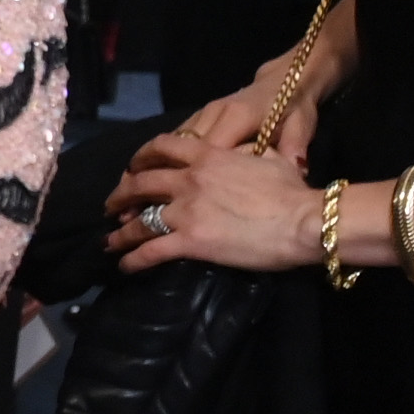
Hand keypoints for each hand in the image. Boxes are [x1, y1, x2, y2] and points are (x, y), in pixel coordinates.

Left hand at [103, 132, 317, 273]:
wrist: (304, 220)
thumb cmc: (292, 190)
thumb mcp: (267, 157)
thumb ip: (244, 154)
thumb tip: (241, 153)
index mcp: (206, 155)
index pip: (162, 147)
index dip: (141, 156)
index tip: (133, 166)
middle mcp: (188, 180)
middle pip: (141, 183)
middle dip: (121, 194)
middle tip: (113, 206)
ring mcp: (185, 211)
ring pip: (138, 220)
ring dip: (120, 231)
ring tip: (109, 241)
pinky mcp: (190, 241)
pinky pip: (151, 250)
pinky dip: (133, 259)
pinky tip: (125, 265)